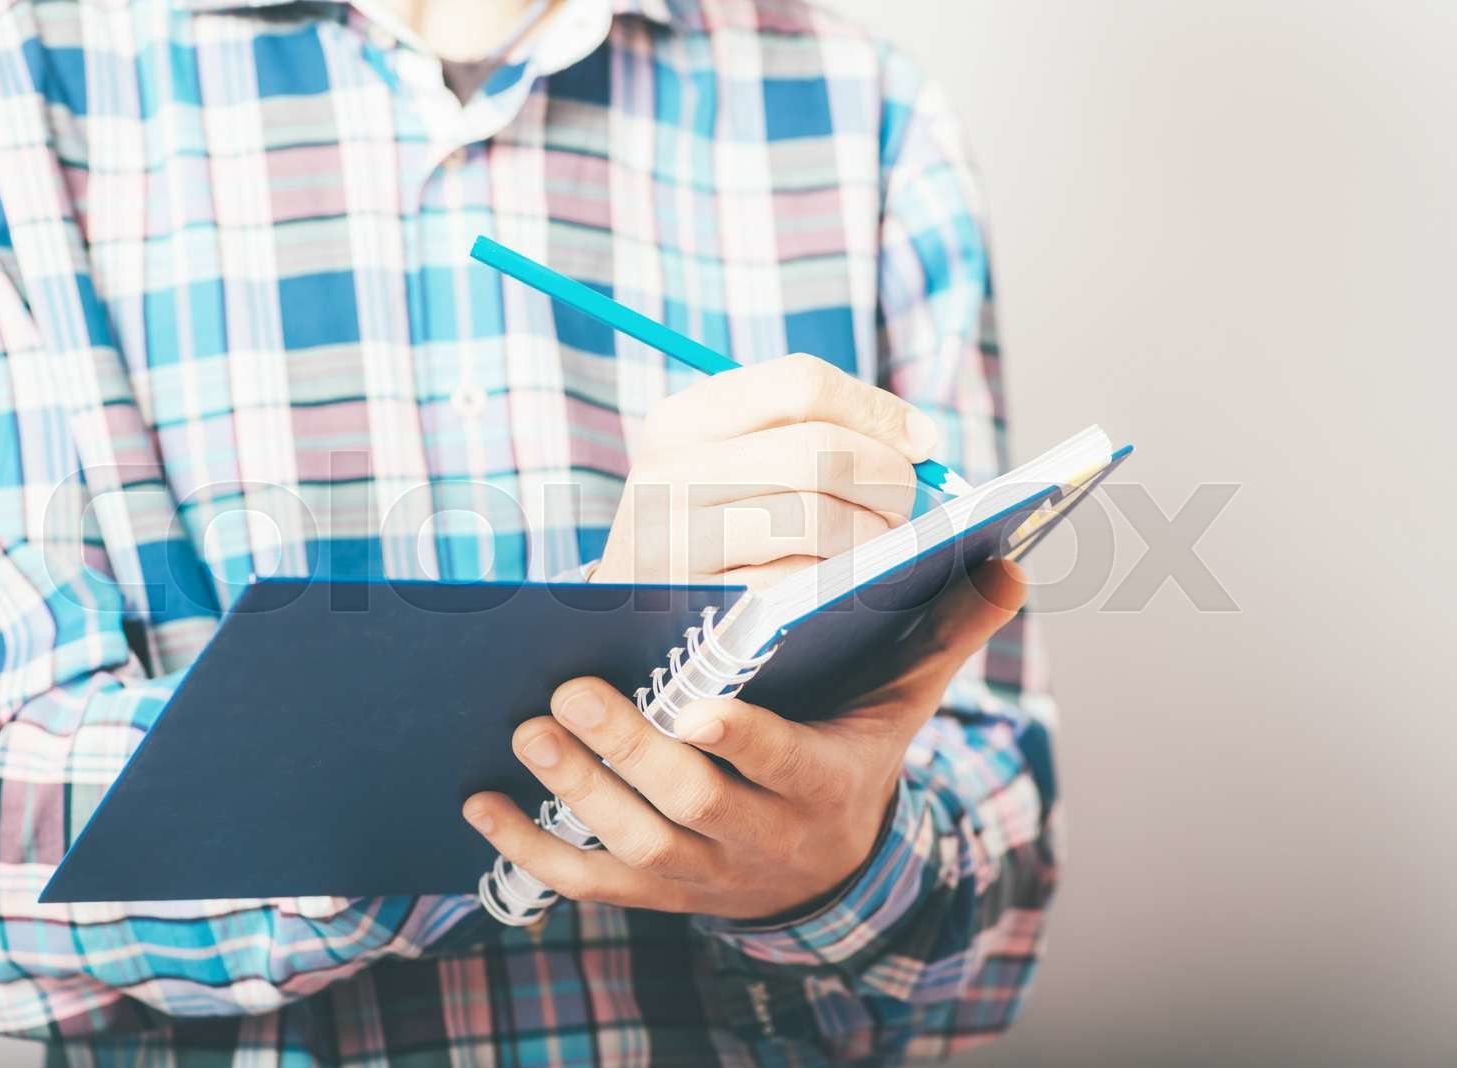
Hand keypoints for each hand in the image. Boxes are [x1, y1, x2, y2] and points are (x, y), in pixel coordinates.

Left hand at [462, 561, 1026, 919]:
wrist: (826, 868)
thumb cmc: (851, 752)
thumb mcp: (902, 702)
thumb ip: (947, 634)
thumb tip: (1011, 563)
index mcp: (820, 785)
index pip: (780, 765)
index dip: (739, 740)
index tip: (693, 701)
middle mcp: (759, 838)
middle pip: (688, 804)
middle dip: (628, 751)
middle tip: (570, 690)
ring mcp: (699, 872)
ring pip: (630, 843)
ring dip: (574, 789)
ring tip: (529, 724)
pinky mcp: (651, 892)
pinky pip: (585, 884)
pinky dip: (530, 850)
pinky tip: (480, 803)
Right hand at [592, 353, 938, 588]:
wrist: (622, 627)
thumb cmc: (705, 534)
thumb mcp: (725, 465)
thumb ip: (807, 432)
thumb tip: (919, 441)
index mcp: (683, 419)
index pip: (803, 383)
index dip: (878, 411)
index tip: (920, 444)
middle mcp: (669, 471)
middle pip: (820, 450)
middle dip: (887, 479)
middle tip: (903, 507)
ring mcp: (676, 542)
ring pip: (818, 519)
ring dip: (871, 538)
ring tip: (875, 549)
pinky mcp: (699, 608)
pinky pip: (801, 586)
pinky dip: (836, 588)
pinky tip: (833, 591)